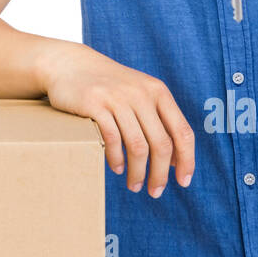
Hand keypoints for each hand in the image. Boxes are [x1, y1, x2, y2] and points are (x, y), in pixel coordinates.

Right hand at [39, 43, 194, 197]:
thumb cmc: (108, 86)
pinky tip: (117, 168)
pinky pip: (112, 139)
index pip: (182, 132)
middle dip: (160, 174)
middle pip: (161, 144)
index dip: (187, 160)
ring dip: (138, 172)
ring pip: (138, 146)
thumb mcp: (139, 94)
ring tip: (134, 185)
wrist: (71, 64)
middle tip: (155, 192)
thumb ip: (157, 120)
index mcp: (158, 92)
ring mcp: (118, 98)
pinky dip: (116, 159)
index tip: (183, 181)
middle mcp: (141, 94)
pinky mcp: (95, 104)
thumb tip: (173, 161)